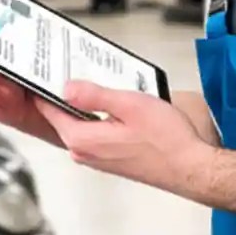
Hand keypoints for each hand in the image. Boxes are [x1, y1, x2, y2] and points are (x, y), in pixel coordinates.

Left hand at [34, 80, 216, 195]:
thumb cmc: (166, 140)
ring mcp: (97, 157)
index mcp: (82, 139)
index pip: (48, 109)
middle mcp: (84, 152)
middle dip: (68, 92)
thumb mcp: (128, 105)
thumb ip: (93, 95)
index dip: (46, 87)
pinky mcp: (110, 157)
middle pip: (63, 115)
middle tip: (80, 68)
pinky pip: (95, 130)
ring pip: (81, 122)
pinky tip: (120, 105)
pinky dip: (101, 116)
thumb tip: (66, 87)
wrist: (190, 166)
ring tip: (106, 84)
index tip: (48, 69)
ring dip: (89, 104)